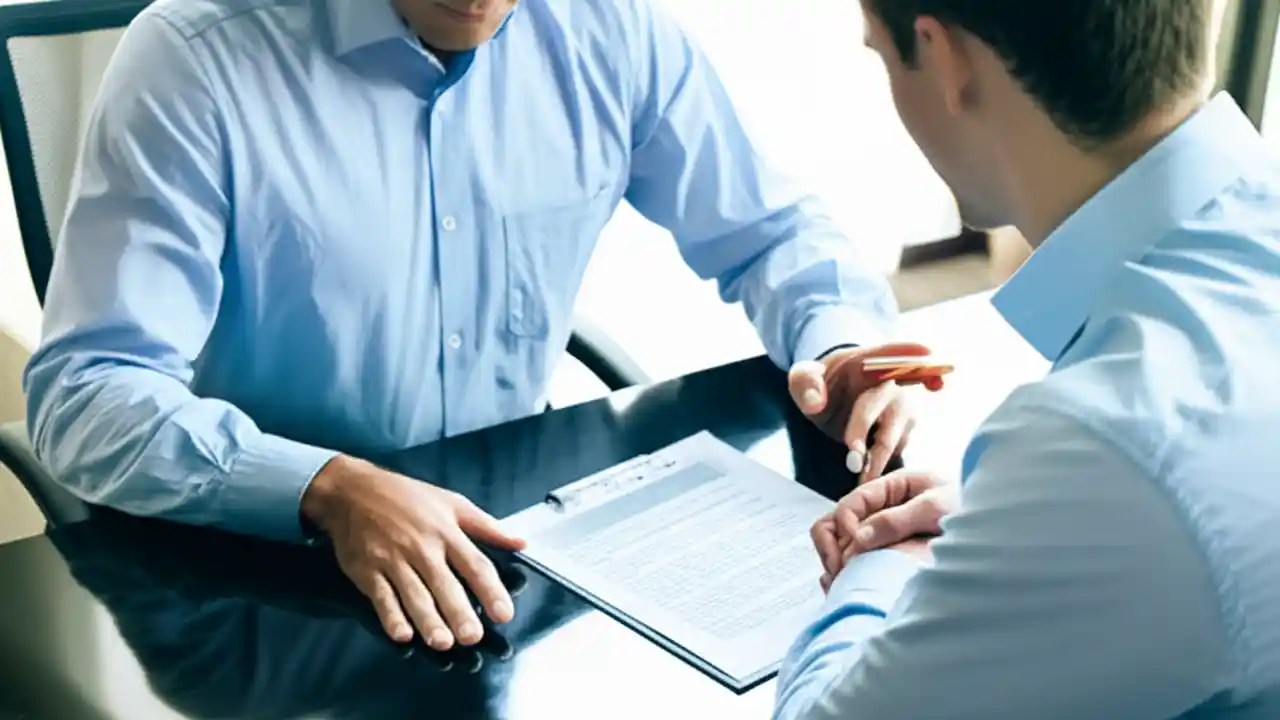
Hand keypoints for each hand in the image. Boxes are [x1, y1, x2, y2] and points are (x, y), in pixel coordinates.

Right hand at [302, 455, 526, 651]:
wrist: (353, 490)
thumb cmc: (406, 497)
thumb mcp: (452, 503)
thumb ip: (487, 527)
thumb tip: (521, 543)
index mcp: (446, 531)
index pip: (474, 564)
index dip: (491, 590)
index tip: (504, 613)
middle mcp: (422, 547)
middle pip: (444, 584)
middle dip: (459, 611)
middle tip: (472, 637)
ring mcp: (393, 559)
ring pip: (414, 594)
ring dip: (428, 619)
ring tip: (442, 642)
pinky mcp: (367, 570)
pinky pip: (381, 596)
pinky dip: (391, 615)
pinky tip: (402, 634)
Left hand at [789, 343, 944, 483]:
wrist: (832, 399)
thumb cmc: (820, 384)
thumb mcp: (803, 378)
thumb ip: (804, 383)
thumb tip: (816, 403)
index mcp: (867, 361)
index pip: (891, 351)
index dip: (910, 350)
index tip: (927, 352)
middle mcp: (892, 380)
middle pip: (889, 404)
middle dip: (871, 431)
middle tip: (854, 460)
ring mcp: (902, 403)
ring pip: (898, 430)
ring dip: (880, 455)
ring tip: (861, 478)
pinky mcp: (905, 426)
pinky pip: (899, 445)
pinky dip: (884, 461)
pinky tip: (867, 474)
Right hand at [811, 469, 957, 580]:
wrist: (995, 518)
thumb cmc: (968, 504)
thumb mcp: (936, 507)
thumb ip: (898, 519)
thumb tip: (859, 537)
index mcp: (889, 488)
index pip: (850, 504)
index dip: (845, 526)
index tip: (856, 549)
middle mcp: (878, 508)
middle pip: (834, 523)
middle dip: (830, 547)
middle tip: (838, 573)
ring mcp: (879, 530)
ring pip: (839, 544)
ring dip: (835, 562)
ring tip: (842, 584)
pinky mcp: (884, 551)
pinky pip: (852, 560)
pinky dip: (844, 573)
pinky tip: (848, 588)